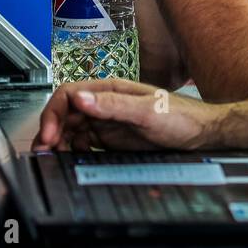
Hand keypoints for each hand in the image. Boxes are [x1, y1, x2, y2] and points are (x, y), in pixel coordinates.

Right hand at [32, 79, 225, 151]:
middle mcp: (106, 103)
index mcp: (111, 89)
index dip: (54, 113)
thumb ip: (113, 104)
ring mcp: (108, 121)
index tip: (50, 135)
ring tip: (53, 157)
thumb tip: (80, 98)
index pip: (69, 95)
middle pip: (66, 113)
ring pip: (72, 128)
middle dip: (51, 130)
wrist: (202, 133)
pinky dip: (73, 149)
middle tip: (45, 152)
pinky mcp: (113, 137)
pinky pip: (84, 142)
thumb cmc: (182, 116)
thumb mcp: (147, 110)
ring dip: (59, 141)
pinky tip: (74, 157)